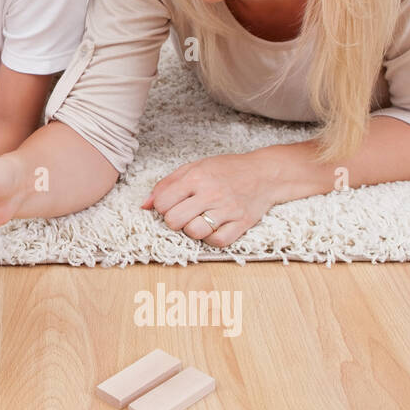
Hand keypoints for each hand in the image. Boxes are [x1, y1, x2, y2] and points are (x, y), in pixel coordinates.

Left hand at [143, 152, 276, 246]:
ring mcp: (227, 210)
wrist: (265, 173)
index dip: (163, 207)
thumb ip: (166, 185)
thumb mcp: (194, 168)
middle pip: (175, 221)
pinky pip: (217, 241)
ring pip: (194, 233)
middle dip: (175, 220)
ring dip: (192, 230)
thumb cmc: (226, 170)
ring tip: (199, 220)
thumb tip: (144, 205)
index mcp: (196, 177)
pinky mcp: (241, 223)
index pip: (163, 203)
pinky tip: (213, 228)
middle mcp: (211, 193)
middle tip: (185, 213)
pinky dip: (211, 239)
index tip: (172, 204)